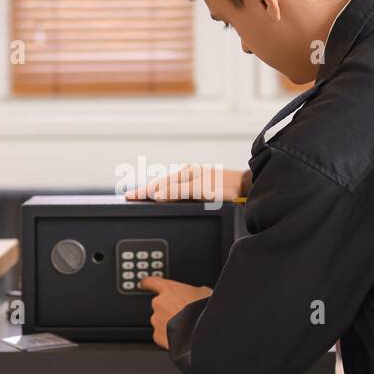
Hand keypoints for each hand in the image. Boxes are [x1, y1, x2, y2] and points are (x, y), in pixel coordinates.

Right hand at [124, 165, 248, 202]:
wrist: (245, 188)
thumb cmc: (225, 187)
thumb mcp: (199, 190)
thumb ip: (177, 192)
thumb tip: (157, 196)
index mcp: (185, 173)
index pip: (158, 185)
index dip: (142, 192)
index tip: (128, 196)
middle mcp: (188, 175)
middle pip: (161, 185)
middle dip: (145, 191)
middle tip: (131, 197)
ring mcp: (193, 181)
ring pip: (169, 188)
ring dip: (156, 193)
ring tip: (144, 198)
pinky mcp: (199, 188)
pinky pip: (177, 192)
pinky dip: (168, 196)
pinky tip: (167, 200)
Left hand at [139, 276, 212, 348]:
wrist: (201, 332)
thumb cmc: (203, 311)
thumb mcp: (204, 293)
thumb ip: (194, 291)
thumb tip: (197, 294)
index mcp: (169, 289)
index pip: (152, 282)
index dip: (148, 283)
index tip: (145, 284)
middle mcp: (159, 303)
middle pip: (160, 305)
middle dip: (169, 309)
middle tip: (184, 314)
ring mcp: (156, 319)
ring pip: (160, 320)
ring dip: (169, 323)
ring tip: (185, 327)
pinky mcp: (157, 335)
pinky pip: (161, 335)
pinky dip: (168, 336)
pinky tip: (181, 336)